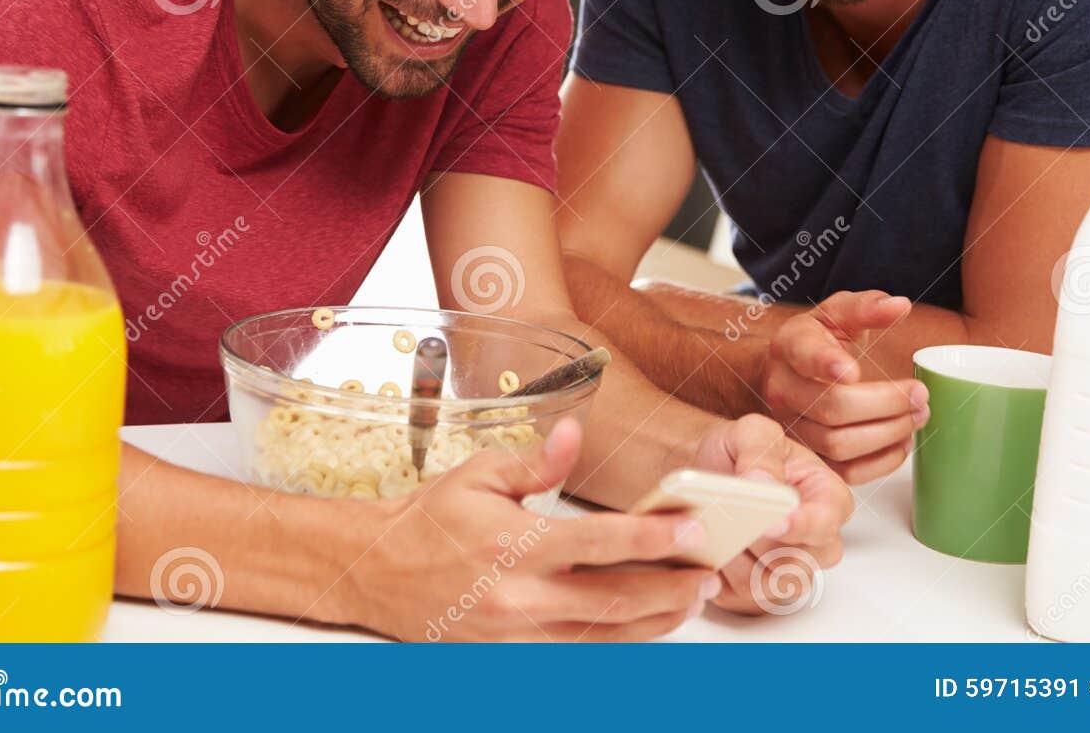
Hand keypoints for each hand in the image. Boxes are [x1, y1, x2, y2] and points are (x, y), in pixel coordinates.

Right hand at [320, 419, 720, 640]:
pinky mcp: (514, 657)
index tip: (692, 530)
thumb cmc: (431, 520)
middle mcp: (518, 598)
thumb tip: (575, 432)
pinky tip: (649, 620)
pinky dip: (621, 637)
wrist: (377, 574)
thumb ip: (537, 460)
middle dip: (671, 588)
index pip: (597, 543)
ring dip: (656, 618)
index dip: (651, 538)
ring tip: (694, 597)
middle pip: (613, 599)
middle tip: (711, 572)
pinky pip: (581, 650)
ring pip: (605, 635)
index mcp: (512, 545)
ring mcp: (516, 636)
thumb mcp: (480, 475)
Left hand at [690, 412, 853, 614]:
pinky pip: (740, 599)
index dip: (800, 526)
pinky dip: (718, 575)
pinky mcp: (757, 594)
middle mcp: (817, 543)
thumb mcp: (751, 432)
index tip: (772, 521)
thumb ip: (760, 451)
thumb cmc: (737, 453)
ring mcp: (789, 572)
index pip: (826, 524)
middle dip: (759, 544)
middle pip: (798, 563)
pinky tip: (707, 546)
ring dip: (734, 558)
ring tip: (712, 526)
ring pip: (766, 585)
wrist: (706, 474)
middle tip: (729, 519)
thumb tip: (765, 483)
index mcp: (829, 500)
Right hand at [759, 290, 929, 483]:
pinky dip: (881, 460)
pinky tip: (901, 441)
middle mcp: (783, 389)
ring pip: (839, 444)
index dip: (827, 364)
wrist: (784, 374)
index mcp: (790, 346)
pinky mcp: (809, 456)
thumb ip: (865, 307)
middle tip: (920, 394)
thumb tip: (898, 306)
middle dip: (886, 403)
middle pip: (832, 407)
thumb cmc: (817, 342)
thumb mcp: (836, 314)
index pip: (805, 354)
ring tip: (917, 416)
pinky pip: (845, 472)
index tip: (853, 371)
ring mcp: (792, 427)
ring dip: (888, 433)